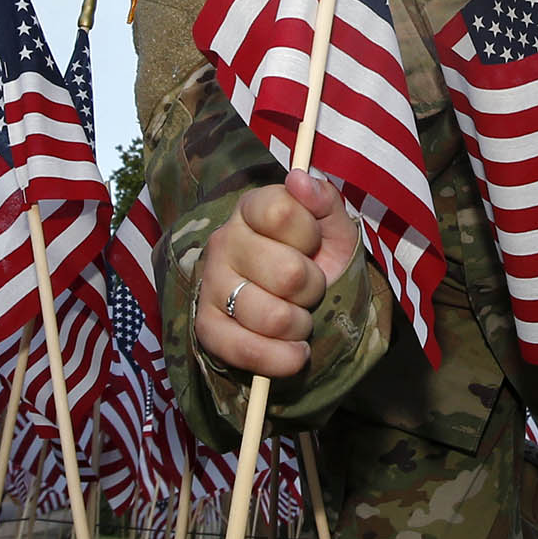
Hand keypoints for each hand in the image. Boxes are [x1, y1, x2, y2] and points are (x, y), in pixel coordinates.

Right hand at [195, 171, 353, 379]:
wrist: (292, 303)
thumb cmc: (314, 258)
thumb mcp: (331, 227)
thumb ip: (323, 200)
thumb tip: (299, 178)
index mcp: (251, 209)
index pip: (282, 212)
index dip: (309, 234)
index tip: (313, 243)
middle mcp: (224, 242)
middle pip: (287, 273)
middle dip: (313, 288)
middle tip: (309, 289)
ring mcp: (211, 284)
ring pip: (272, 316)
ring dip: (300, 325)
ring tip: (299, 319)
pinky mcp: (206, 327)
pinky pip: (245, 349)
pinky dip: (279, 359)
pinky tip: (294, 354)